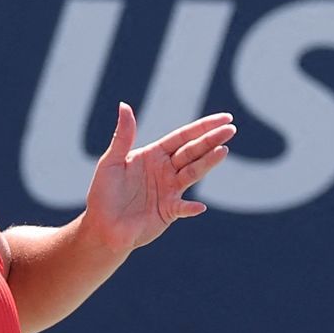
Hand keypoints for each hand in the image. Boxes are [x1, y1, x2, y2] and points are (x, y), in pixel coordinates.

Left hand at [81, 103, 235, 252]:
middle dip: (211, 140)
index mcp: (154, 155)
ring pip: (193, 174)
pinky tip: (199, 207)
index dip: (203, 127)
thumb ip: (122, 136)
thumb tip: (124, 105)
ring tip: (223, 151)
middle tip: (231, 130)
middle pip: (193, 152)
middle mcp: (166, 170)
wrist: (102, 227)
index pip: (183, 137)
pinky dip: (190, 208)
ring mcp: (170, 191)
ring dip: (207, 163)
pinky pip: (182, 208)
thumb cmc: (104, 194)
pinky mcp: (168, 212)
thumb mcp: (111, 162)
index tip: (224, 118)